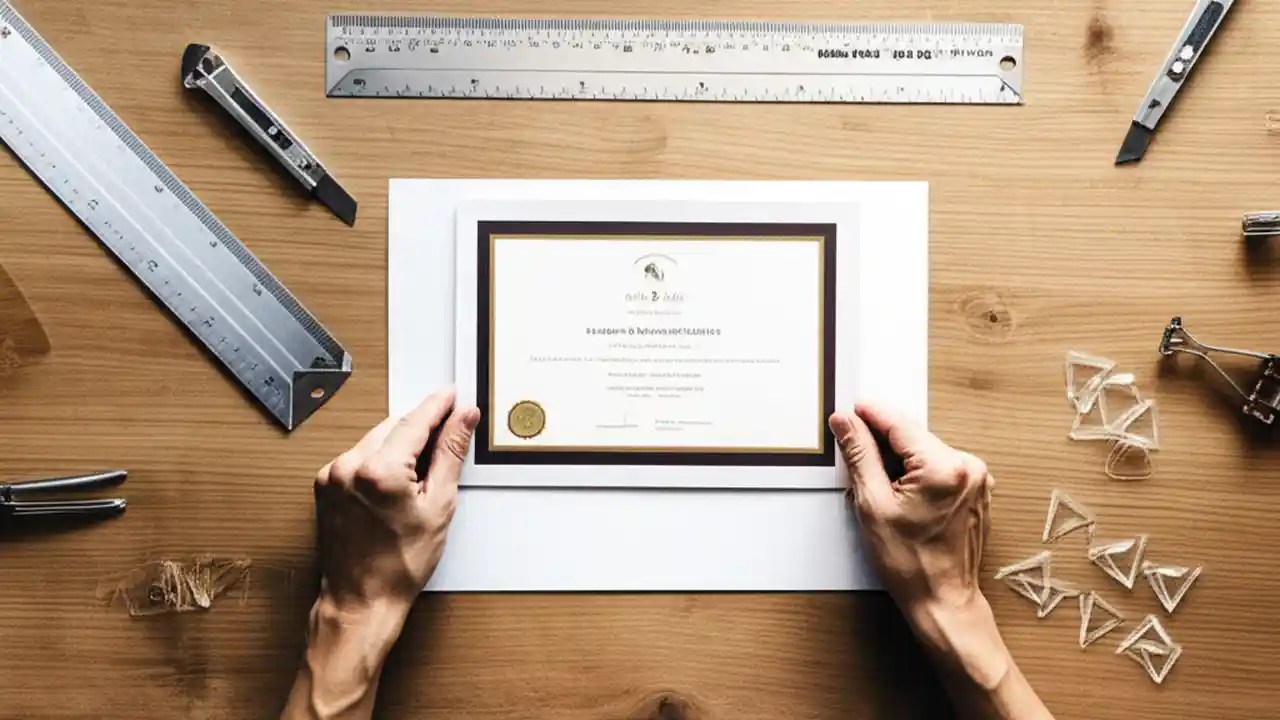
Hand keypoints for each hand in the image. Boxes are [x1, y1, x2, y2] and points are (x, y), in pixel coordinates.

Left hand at [283, 388, 479, 719]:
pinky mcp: (324, 484)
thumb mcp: (438, 506)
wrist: (361, 599)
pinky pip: (359, 456)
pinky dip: (380, 460)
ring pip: (376, 440)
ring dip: (400, 446)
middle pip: (395, 427)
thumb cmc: (399, 565)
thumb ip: (451, 454)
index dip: (438, 406)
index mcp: (378, 470)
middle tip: (447, 441)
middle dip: (422, 430)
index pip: (415, 421)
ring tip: (421, 478)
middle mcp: (347, 466)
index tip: (452, 395)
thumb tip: (462, 419)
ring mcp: (331, 475)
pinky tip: (397, 485)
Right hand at [829, 404, 1051, 718]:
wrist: (943, 600)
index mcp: (943, 467)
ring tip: (878, 489)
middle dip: (882, 443)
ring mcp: (977, 477)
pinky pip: (938, 465)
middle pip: (912, 436)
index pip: (899, 423)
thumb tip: (846, 423)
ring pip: (924, 450)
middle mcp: (967, 466)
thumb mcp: (872, 505)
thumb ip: (859, 455)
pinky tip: (900, 496)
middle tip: (855, 459)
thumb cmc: (910, 564)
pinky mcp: (976, 488)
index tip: (849, 411)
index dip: (870, 414)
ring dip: (898, 460)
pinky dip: (916, 472)